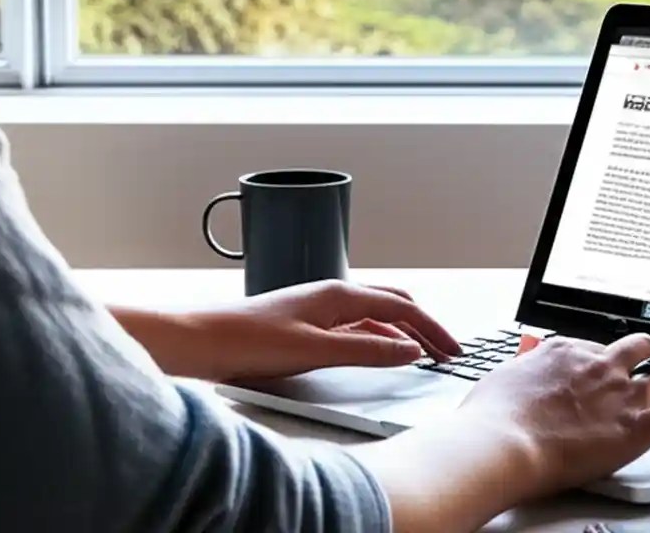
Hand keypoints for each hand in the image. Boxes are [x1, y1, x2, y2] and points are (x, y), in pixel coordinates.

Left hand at [111, 279, 460, 380]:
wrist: (197, 340)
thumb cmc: (247, 341)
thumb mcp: (316, 350)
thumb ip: (367, 352)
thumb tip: (411, 350)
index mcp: (340, 295)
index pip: (402, 308)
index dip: (432, 330)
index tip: (452, 350)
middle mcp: (333, 295)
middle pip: (394, 305)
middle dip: (424, 326)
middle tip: (445, 351)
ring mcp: (319, 308)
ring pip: (375, 315)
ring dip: (403, 333)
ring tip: (421, 353)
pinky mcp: (305, 323)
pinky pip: (355, 326)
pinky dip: (378, 338)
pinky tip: (379, 352)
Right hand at [462, 333, 649, 496]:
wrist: (503, 442)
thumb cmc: (493, 417)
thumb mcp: (502, 378)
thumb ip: (523, 368)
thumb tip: (524, 364)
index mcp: (567, 352)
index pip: (599, 347)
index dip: (609, 359)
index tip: (613, 366)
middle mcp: (600, 366)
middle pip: (642, 349)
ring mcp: (621, 394)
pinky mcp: (637, 425)